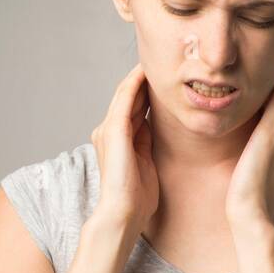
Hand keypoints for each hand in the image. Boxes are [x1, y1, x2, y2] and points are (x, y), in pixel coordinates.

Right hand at [90, 63, 158, 231]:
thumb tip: (152, 127)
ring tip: (155, 60)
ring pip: (125, 93)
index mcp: (118, 139)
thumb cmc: (137, 197)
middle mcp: (108, 130)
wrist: (124, 213)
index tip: (165, 78)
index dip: (147, 91)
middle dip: (143, 79)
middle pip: (127, 96)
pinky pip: (124, 100)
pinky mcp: (113, 131)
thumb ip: (146, 143)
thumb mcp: (146, 162)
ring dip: (139, 76)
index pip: (133, 107)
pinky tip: (146, 72)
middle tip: (161, 60)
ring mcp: (108, 129)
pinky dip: (135, 84)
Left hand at [226, 80, 273, 232]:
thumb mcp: (270, 171)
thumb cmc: (255, 196)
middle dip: (270, 104)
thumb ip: (272, 153)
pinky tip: (260, 84)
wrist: (252, 211)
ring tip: (252, 85)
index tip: (259, 107)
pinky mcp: (270, 132)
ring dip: (267, 95)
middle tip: (252, 92)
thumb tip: (261, 144)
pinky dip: (270, 91)